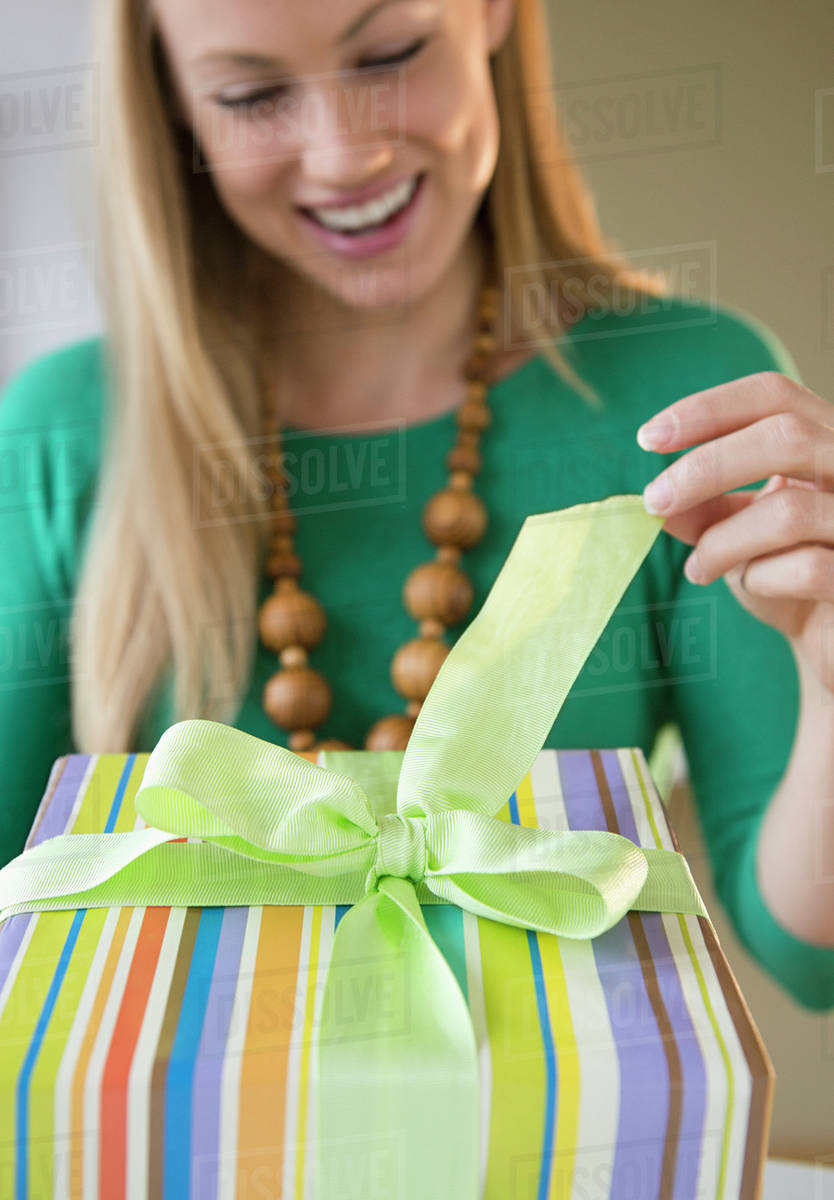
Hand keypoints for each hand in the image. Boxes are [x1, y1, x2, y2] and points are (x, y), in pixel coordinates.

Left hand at [636, 371, 833, 692]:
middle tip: (655, 501)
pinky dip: (761, 579)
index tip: (649, 438)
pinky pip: (807, 568)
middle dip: (705, 468)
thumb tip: (656, 498)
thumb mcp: (735, 531)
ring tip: (698, 568)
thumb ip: (701, 507)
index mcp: (826, 439)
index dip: (709, 409)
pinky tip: (752, 587)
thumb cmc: (785, 575)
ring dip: (723, 541)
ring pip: (788, 510)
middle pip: (786, 436)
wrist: (828, 637)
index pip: (774, 396)